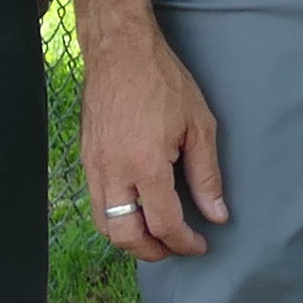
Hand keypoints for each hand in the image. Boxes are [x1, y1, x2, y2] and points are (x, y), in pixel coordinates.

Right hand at [78, 12, 227, 258]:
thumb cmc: (163, 82)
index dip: (184, 242)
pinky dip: (115, 218)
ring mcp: (94, 167)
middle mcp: (113, 172)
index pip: (163, 224)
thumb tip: (216, 214)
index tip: (200, 244)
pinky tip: (137, 209)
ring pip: (105, 225)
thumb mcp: (199, 126)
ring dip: (130, 238)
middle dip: (153, 250)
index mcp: (145, 166)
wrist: (120, 51)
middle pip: (126, 237)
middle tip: (176, 246)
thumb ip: (207, 175)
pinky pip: (96, 203)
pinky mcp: (86, 159)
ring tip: (157, 233)